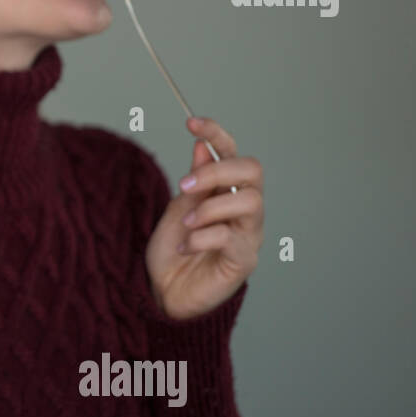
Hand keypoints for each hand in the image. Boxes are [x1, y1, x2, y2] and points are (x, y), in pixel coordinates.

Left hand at [143, 117, 263, 320]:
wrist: (163, 294)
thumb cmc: (172, 252)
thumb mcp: (177, 208)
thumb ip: (195, 181)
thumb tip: (202, 145)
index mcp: (226, 191)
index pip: (233, 153)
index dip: (217, 134)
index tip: (191, 122)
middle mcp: (243, 209)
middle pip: (252, 171)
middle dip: (217, 171)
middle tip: (184, 187)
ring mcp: (248, 234)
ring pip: (250, 201)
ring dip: (210, 209)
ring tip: (185, 225)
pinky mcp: (244, 260)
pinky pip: (231, 237)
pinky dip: (201, 238)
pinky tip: (185, 247)